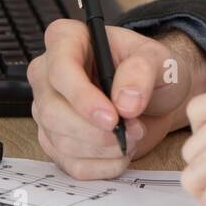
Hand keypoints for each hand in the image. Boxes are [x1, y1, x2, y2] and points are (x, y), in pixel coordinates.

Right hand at [28, 19, 205, 178]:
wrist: (157, 98)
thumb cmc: (151, 70)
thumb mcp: (158, 59)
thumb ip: (142, 71)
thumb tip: (125, 101)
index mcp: (67, 40)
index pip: (59, 68)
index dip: (82, 97)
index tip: (112, 117)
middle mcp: (48, 73)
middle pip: (52, 111)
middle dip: (96, 131)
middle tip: (132, 130)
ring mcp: (48, 109)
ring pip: (60, 141)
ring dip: (103, 148)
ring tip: (133, 135)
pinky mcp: (55, 140)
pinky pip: (68, 163)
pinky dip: (101, 166)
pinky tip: (122, 153)